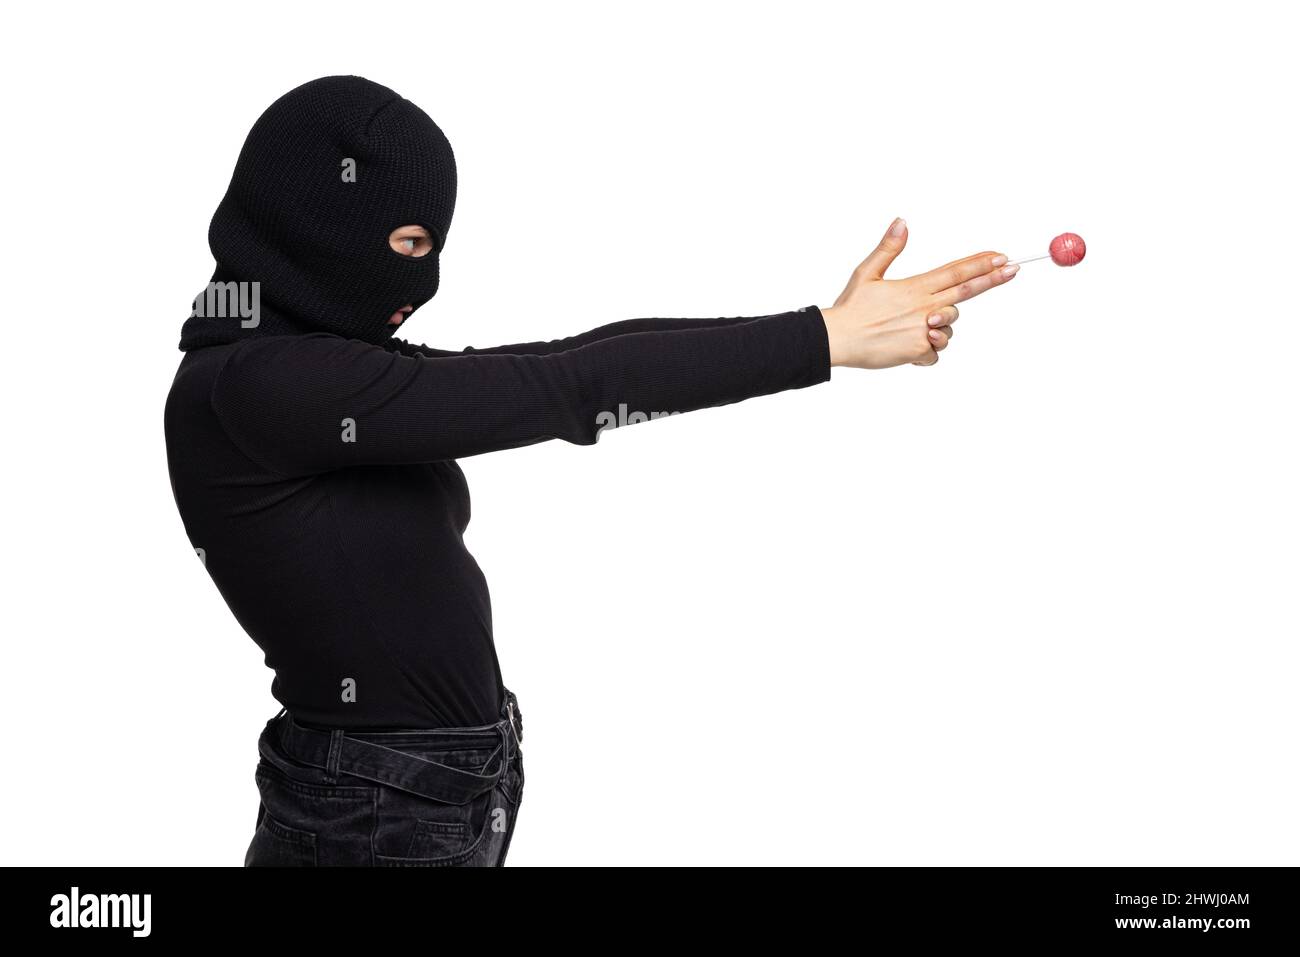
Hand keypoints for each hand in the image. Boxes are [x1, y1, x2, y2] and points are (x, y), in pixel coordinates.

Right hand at [819, 218, 1017, 368]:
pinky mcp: (918, 350)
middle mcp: (924, 306)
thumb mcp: (867, 273)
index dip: (979, 262)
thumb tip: (903, 222)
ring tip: (911, 328)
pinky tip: (907, 348)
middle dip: (992, 278)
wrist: (838, 338)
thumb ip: (889, 249)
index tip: (1001, 255)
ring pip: (949, 327)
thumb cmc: (851, 308)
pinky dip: (925, 351)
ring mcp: (923, 329)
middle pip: (965, 291)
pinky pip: (935, 353)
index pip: (954, 271)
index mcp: (914, 286)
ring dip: (939, 327)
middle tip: (1014, 268)